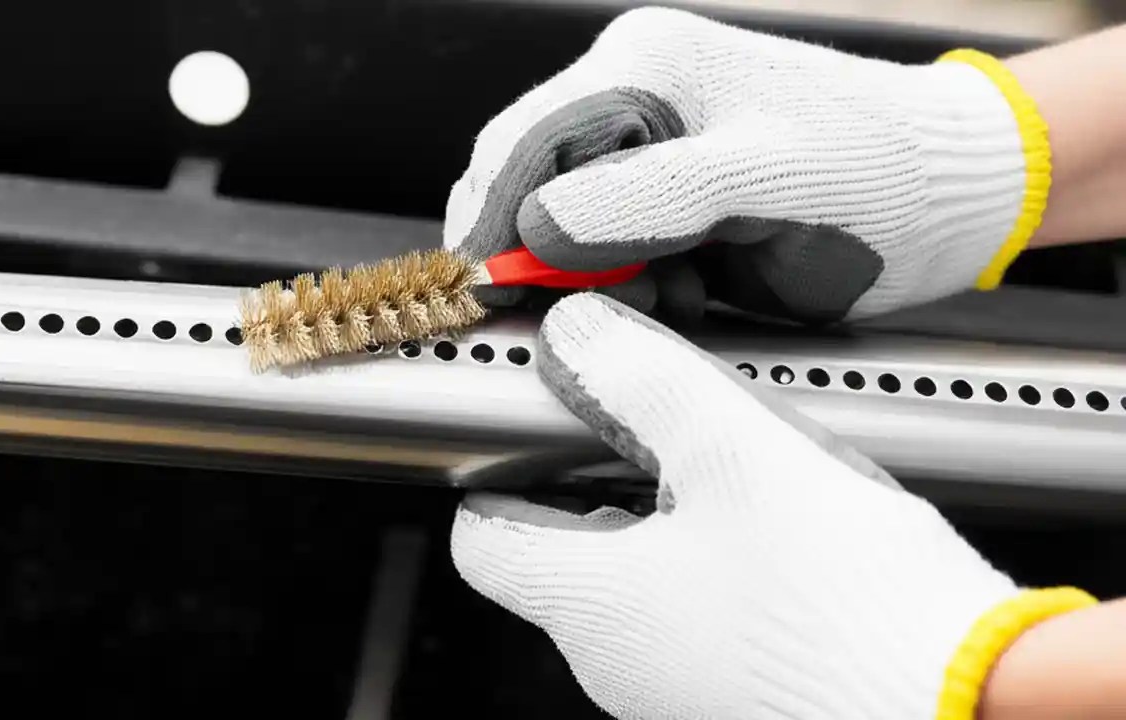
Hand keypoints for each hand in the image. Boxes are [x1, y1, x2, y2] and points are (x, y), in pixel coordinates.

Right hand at [443, 7, 1047, 321]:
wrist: (952, 194)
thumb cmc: (878, 172)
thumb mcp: (761, 183)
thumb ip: (644, 202)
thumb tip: (534, 230)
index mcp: (645, 65)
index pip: (523, 143)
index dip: (493, 220)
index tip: (488, 290)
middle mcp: (636, 97)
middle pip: (530, 183)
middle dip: (550, 255)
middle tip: (593, 304)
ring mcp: (653, 149)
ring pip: (565, 226)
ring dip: (598, 277)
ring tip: (676, 291)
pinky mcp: (672, 198)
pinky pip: (612, 249)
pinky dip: (634, 284)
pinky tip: (693, 288)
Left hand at [449, 293, 1094, 719]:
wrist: (970, 714)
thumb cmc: (849, 609)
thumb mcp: (735, 454)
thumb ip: (642, 382)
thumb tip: (577, 335)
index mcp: (590, 605)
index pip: (483, 543)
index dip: (494, 476)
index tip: (527, 431)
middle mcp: (619, 662)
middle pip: (570, 555)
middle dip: (600, 481)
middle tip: (651, 426)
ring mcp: (679, 690)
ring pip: (645, 584)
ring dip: (675, 520)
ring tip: (738, 472)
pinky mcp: (742, 699)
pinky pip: (706, 618)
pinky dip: (724, 568)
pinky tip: (790, 537)